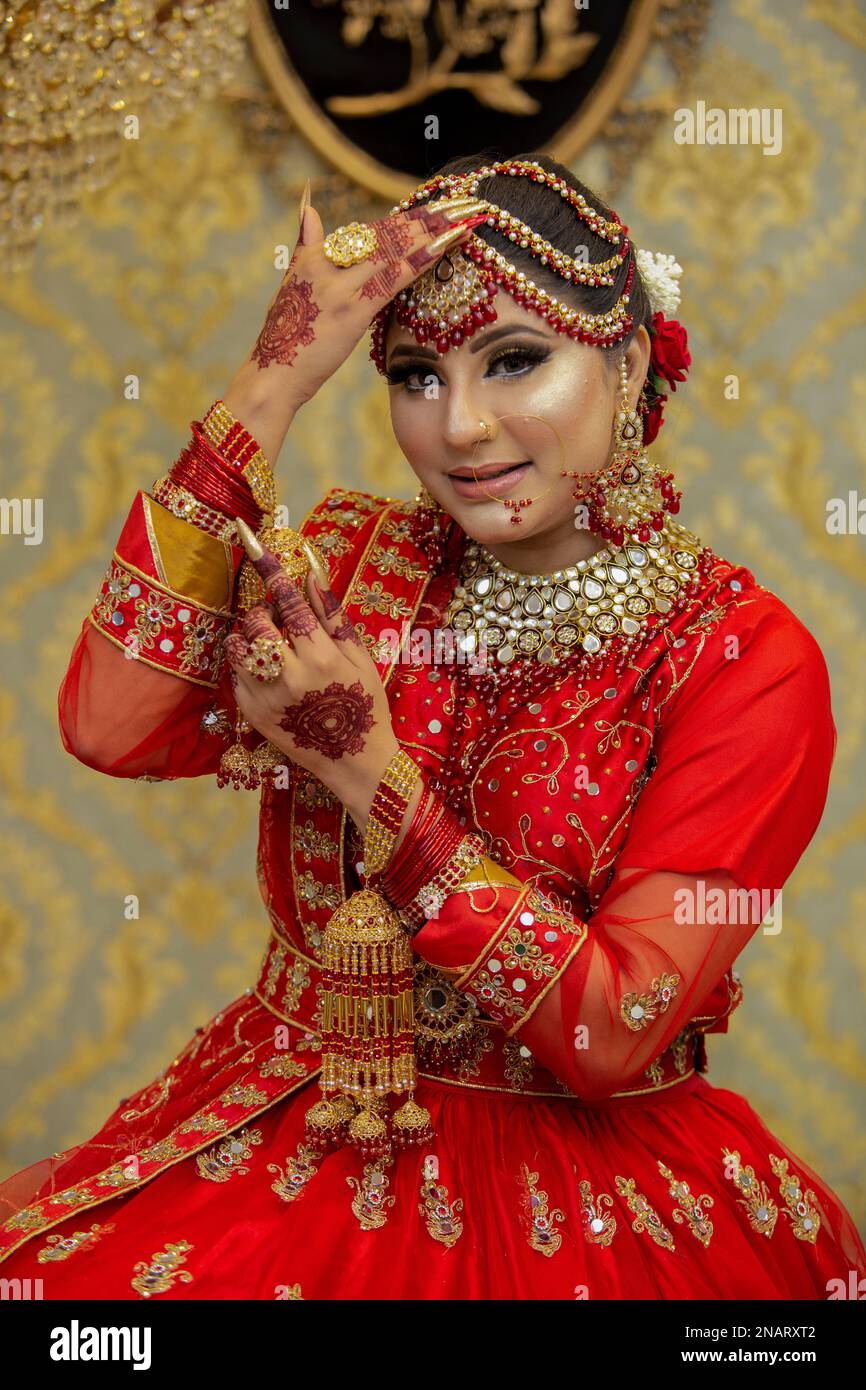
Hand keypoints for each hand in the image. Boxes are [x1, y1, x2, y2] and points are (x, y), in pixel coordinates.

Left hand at [224, 531, 398, 825]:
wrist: (355, 761)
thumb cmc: (365, 705)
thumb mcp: (360, 658)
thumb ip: (333, 615)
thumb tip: (311, 574)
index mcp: (320, 657)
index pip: (288, 602)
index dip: (271, 570)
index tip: (253, 544)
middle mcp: (289, 676)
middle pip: (257, 622)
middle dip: (263, 612)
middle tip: (277, 621)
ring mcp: (267, 698)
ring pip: (239, 648)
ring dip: (249, 638)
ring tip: (269, 646)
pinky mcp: (253, 716)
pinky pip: (236, 676)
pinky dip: (246, 666)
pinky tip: (268, 673)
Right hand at [226, 192, 489, 420]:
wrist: (273, 375)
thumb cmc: (285, 339)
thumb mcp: (293, 283)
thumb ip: (306, 244)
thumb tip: (310, 208)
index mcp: (315, 257)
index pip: (368, 232)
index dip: (403, 220)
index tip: (433, 210)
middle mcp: (328, 264)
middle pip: (386, 234)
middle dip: (425, 219)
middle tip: (459, 205)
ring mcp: (341, 286)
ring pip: (394, 249)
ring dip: (432, 232)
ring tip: (463, 218)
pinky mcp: (352, 310)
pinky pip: (394, 279)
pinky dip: (421, 259)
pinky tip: (446, 245)